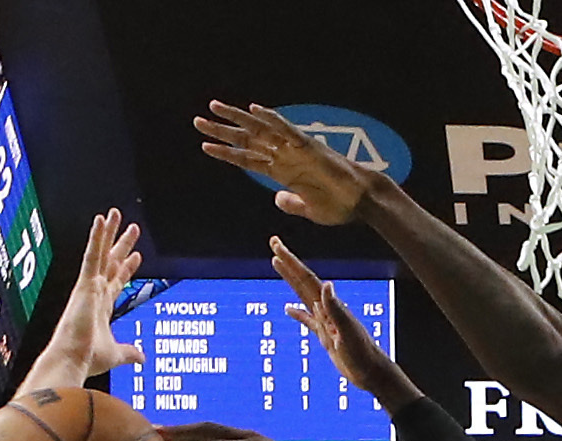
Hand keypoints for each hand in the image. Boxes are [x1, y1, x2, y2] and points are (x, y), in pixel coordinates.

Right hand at [43, 209, 145, 382]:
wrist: (73, 358)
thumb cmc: (88, 358)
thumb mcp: (116, 354)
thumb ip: (129, 352)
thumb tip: (142, 358)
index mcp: (101, 307)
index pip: (116, 281)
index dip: (126, 268)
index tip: (136, 255)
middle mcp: (94, 293)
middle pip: (111, 262)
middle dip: (121, 245)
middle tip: (132, 227)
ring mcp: (89, 286)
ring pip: (101, 252)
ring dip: (109, 233)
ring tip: (115, 214)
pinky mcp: (84, 283)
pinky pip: (91, 255)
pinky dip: (96, 237)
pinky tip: (101, 219)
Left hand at [195, 101, 373, 223]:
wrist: (363, 202)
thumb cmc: (340, 206)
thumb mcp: (308, 210)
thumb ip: (291, 204)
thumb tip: (277, 199)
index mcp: (283, 172)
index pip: (247, 159)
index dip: (226, 152)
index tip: (205, 145)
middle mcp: (285, 157)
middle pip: (248, 140)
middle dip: (222, 130)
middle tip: (198, 120)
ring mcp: (296, 150)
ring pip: (261, 130)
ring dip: (238, 119)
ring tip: (214, 108)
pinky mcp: (310, 147)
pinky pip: (289, 130)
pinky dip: (274, 119)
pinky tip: (258, 110)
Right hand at [271, 237, 414, 404]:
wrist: (371, 372)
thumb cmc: (362, 354)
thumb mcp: (347, 332)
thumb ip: (336, 309)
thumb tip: (326, 285)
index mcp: (331, 306)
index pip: (306, 279)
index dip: (291, 262)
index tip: (277, 246)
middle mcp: (327, 309)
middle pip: (302, 281)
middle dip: (288, 262)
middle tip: (274, 243)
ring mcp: (325, 321)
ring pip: (302, 295)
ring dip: (290, 279)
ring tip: (276, 264)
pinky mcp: (325, 335)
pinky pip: (307, 320)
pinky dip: (297, 313)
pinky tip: (288, 309)